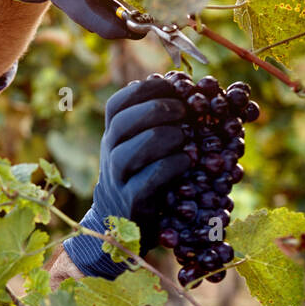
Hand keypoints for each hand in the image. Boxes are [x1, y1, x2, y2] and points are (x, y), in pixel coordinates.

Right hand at [63, 77, 192, 278]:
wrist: (122, 219)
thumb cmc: (143, 173)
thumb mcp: (142, 145)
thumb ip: (158, 121)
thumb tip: (194, 92)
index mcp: (113, 133)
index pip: (118, 103)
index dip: (145, 90)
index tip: (173, 86)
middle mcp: (110, 152)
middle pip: (123, 122)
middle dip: (158, 110)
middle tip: (184, 112)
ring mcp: (117, 178)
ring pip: (130, 150)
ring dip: (164, 137)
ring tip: (185, 137)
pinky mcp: (132, 201)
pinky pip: (148, 179)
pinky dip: (171, 165)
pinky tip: (187, 161)